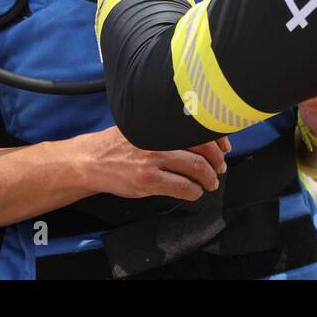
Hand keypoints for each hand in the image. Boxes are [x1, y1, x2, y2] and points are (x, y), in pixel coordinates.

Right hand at [84, 126, 230, 200]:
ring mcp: (153, 159)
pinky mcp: (148, 180)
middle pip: (203, 148)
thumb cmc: (118, 144)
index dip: (218, 139)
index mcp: (160, 123)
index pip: (199, 128)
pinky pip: (182, 187)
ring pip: (196, 168)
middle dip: (217, 161)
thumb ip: (167, 129)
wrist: (92, 160)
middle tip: (220, 168)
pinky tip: (194, 192)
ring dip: (209, 178)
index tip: (224, 147)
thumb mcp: (142, 126)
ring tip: (210, 182)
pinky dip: (194, 191)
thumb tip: (198, 135)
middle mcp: (159, 138)